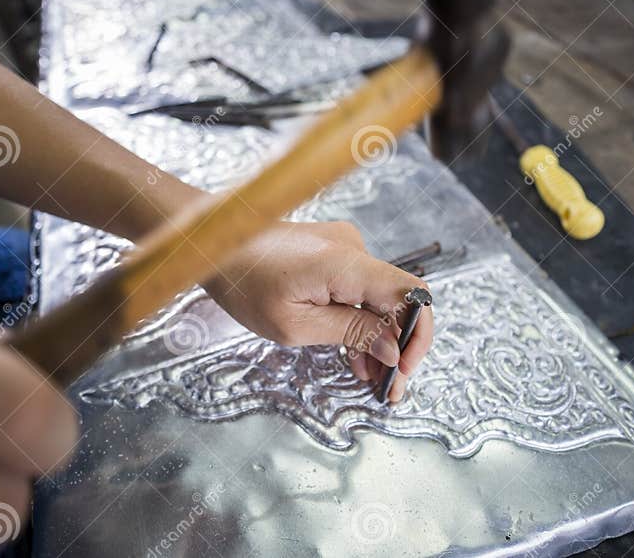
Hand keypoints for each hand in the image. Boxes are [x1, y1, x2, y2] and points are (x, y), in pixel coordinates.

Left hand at [204, 221, 432, 401]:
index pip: (411, 293)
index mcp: (346, 264)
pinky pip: (360, 288)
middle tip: (389, 387)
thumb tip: (392, 349)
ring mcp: (344, 248)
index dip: (417, 334)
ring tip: (370, 377)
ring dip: (379, 337)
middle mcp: (353, 248)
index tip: (404, 369)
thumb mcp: (295, 324)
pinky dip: (362, 319)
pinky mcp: (333, 252)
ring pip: (379, 298)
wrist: (216, 246)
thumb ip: (350, 332)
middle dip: (398, 345)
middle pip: (398, 299)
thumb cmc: (243, 283)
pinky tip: (356, 353)